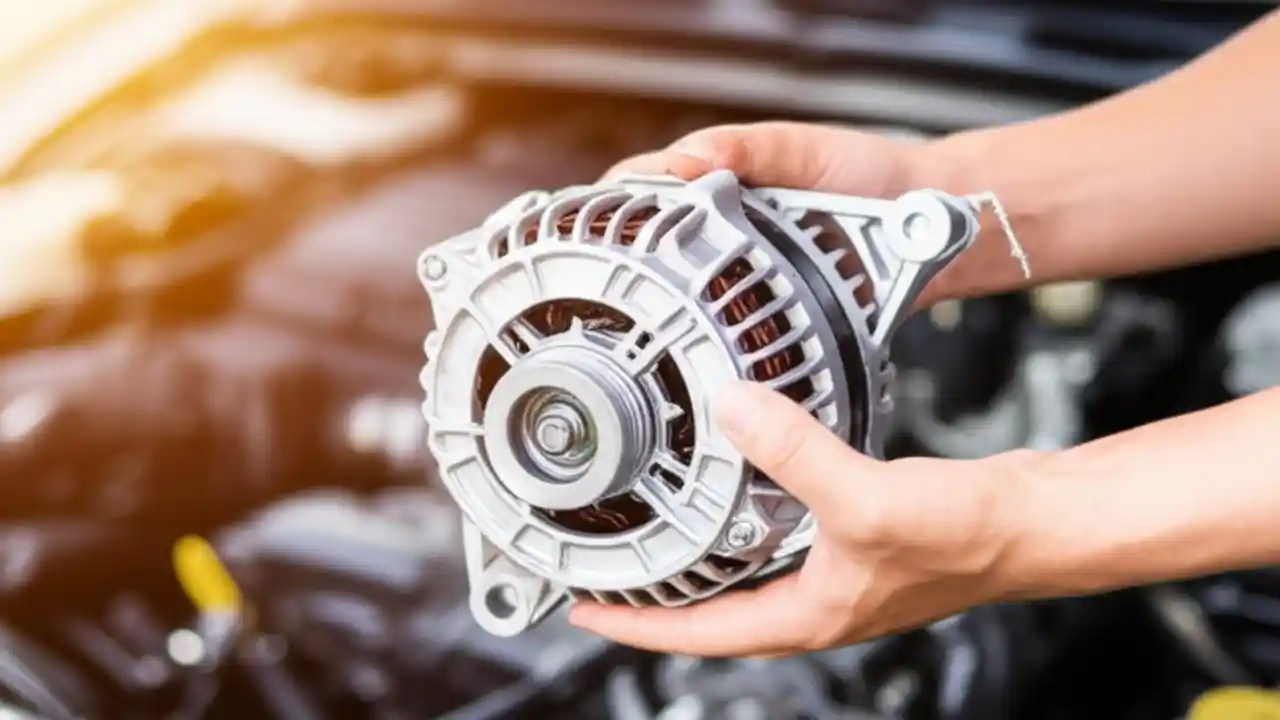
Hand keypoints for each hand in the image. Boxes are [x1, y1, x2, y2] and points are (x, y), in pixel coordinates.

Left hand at [568, 380, 1034, 656]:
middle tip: (612, 574)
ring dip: (703, 556)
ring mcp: (839, 572)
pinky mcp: (859, 536)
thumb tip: (732, 410)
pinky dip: (752, 511)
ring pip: (749, 571)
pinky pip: (785, 530)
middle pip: (715, 612)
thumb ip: (794, 452)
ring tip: (660, 530)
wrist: (1032, 523)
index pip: (696, 634)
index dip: (635, 625)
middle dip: (659, 598)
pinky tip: (747, 481)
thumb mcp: (864, 499)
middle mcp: (818, 602)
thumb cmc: (967, 540)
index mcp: (807, 615)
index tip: (584, 609)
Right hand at [602, 121, 991, 306]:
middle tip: (599, 288)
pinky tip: (699, 344)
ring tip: (635, 321)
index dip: (613, 209)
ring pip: (693, 289)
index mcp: (727, 179)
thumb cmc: (876, 177)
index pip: (650, 189)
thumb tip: (686, 163)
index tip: (586, 231)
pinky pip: (737, 322)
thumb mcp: (804, 152)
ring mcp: (756, 267)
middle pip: (660, 246)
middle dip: (626, 266)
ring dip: (666, 304)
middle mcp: (734, 225)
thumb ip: (747, 152)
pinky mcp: (783, 306)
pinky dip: (714, 332)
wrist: (938, 224)